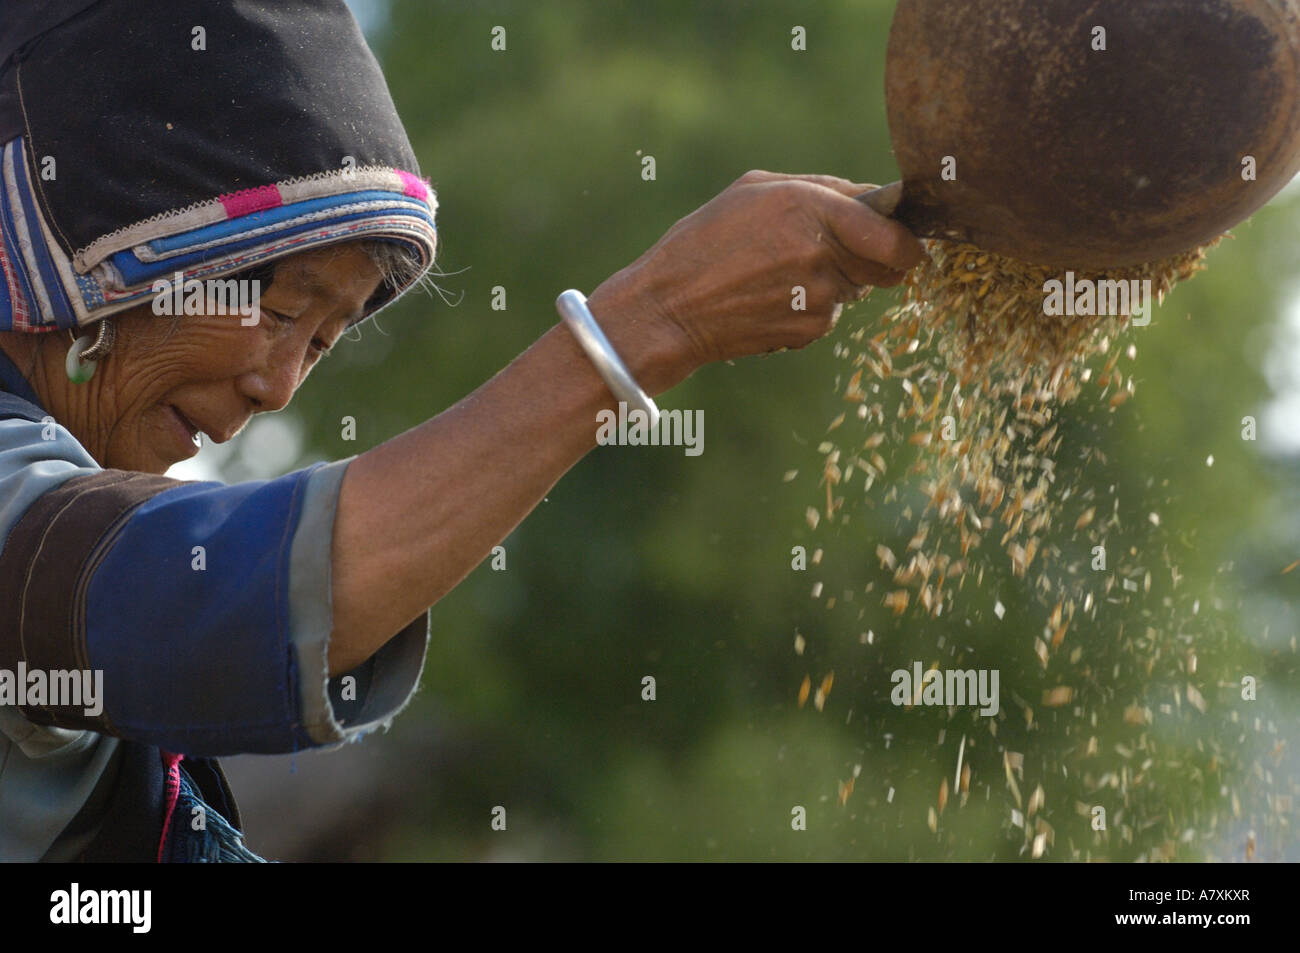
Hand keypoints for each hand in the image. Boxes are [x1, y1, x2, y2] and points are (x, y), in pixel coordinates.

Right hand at [589, 170, 925, 393]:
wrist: (670, 308)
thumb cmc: (706, 240)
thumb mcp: (755, 190)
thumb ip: (823, 189)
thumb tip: (874, 197)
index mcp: (814, 210)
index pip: (896, 239)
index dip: (908, 242)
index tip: (905, 241)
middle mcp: (823, 256)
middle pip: (886, 267)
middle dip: (871, 258)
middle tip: (831, 251)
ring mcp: (820, 299)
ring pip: (856, 289)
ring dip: (835, 281)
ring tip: (781, 272)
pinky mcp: (810, 329)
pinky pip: (830, 313)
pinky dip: (811, 305)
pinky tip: (771, 297)